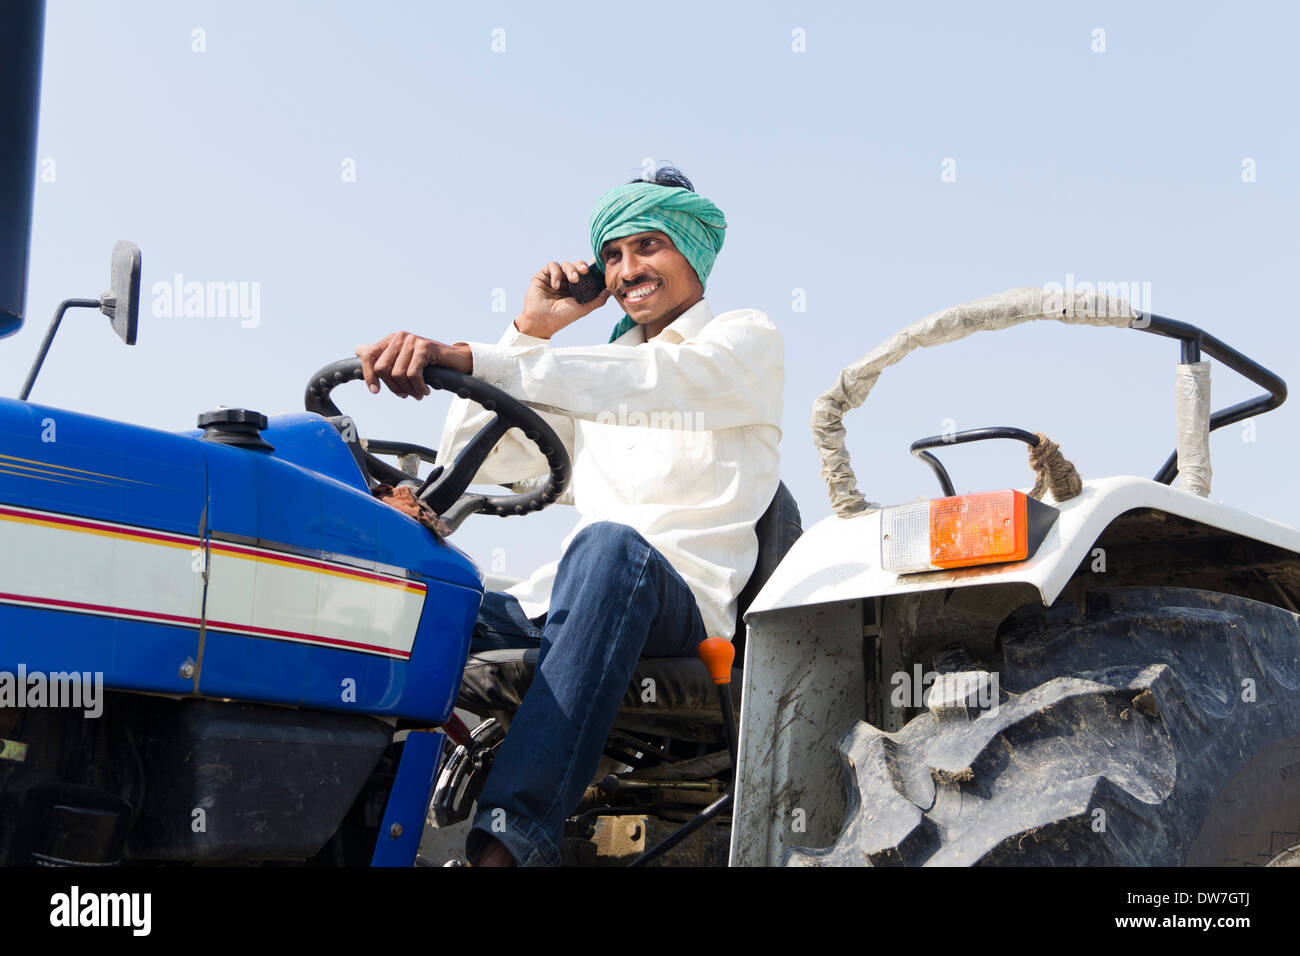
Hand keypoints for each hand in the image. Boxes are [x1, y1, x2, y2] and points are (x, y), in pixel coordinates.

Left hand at [355, 332, 471, 398]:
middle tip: (405, 394)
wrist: (455, 361)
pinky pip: (412, 374)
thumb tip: (358, 350)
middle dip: (393, 387)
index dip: (369, 376)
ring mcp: (412, 340)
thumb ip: (382, 356)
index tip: (375, 391)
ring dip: (408, 390)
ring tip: (418, 393)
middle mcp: (399, 337)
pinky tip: (426, 391)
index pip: (369, 356)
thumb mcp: (403, 360)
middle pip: (382, 368)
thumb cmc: (428, 363)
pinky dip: (418, 387)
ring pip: (398, 374)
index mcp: (391, 339)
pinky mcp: (424, 347)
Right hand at [514, 260, 611, 338]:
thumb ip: (598, 299)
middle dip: (581, 266)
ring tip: (573, 280)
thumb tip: (610, 290)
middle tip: (585, 271)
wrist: (542, 321)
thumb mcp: (584, 308)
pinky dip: (556, 273)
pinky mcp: (544, 275)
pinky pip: (552, 266)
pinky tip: (556, 285)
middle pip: (576, 265)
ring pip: (566, 264)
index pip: (585, 273)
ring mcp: (555, 277)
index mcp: (577, 288)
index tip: (597, 265)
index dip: (591, 267)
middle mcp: (566, 281)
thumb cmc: (562, 317)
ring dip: (571, 269)